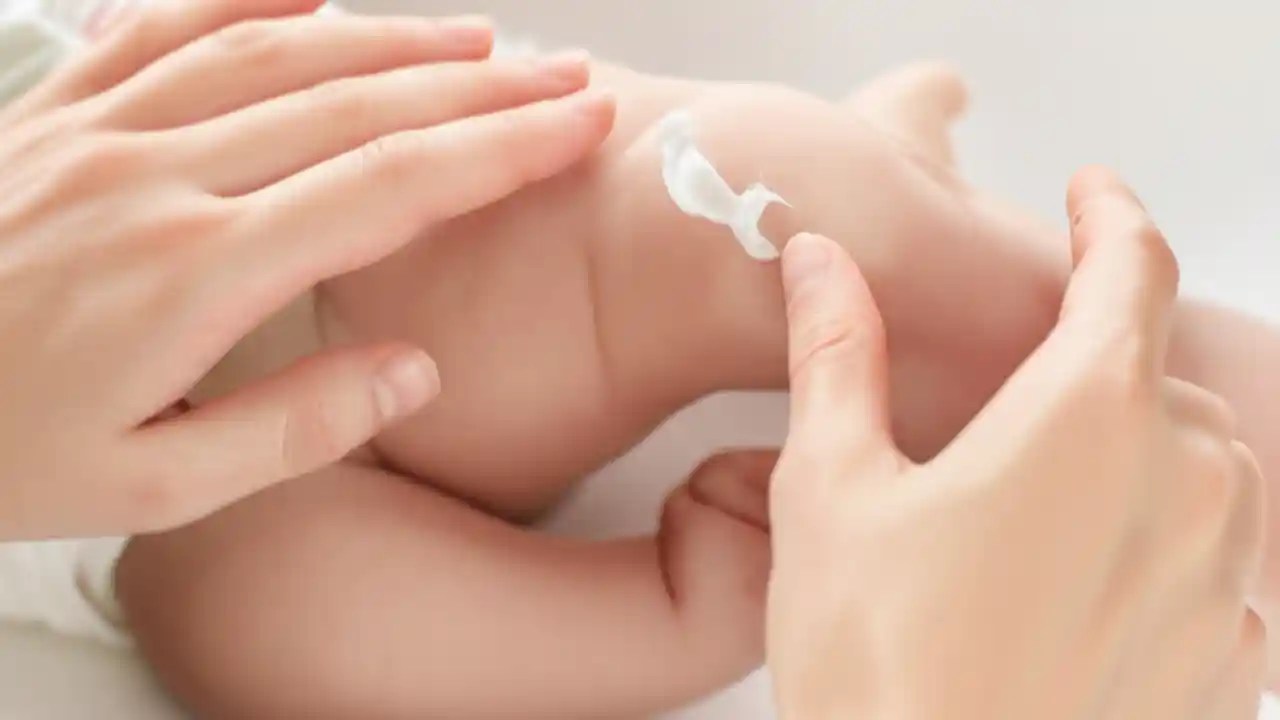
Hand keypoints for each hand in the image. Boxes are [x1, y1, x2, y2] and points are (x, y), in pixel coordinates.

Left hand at [0, 0, 615, 538]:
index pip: (388, 185)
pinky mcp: (55, 113)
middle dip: (477, 86)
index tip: (576, 127)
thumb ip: (296, 427)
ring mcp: (98, 132)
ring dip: (389, 35)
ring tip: (476, 36)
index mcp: (193, 273)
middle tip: (563, 76)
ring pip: (275, 49)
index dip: (499, 150)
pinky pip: (161, 22)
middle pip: (353, 102)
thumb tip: (413, 367)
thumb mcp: (154, 489)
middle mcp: (153, 178)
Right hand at [766, 168, 1266, 718]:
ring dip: (1148, 445)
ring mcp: (1219, 586)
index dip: (1109, 217)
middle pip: (1165, 375)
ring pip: (1211, 469)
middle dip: (1105, 350)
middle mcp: (1182, 490)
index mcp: (1088, 421)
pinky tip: (1099, 576)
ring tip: (1062, 473)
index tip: (1090, 195)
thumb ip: (836, 356)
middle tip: (1032, 369)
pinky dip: (1174, 542)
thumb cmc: (879, 666)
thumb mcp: (832, 490)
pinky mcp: (1224, 668)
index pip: (1128, 270)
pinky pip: (1227, 568)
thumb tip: (818, 263)